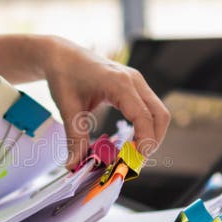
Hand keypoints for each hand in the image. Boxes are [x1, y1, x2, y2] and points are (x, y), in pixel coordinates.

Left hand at [39, 36, 169, 167]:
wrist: (62, 56)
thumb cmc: (64, 76)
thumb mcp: (67, 107)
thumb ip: (74, 136)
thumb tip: (73, 165)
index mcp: (119, 83)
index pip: (143, 116)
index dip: (145, 141)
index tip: (135, 161)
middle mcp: (134, 81)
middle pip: (160, 115)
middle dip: (153, 141)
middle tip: (135, 162)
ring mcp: (136, 82)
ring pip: (158, 112)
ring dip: (151, 135)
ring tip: (132, 154)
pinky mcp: (134, 87)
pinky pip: (149, 109)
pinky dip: (145, 127)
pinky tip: (130, 141)